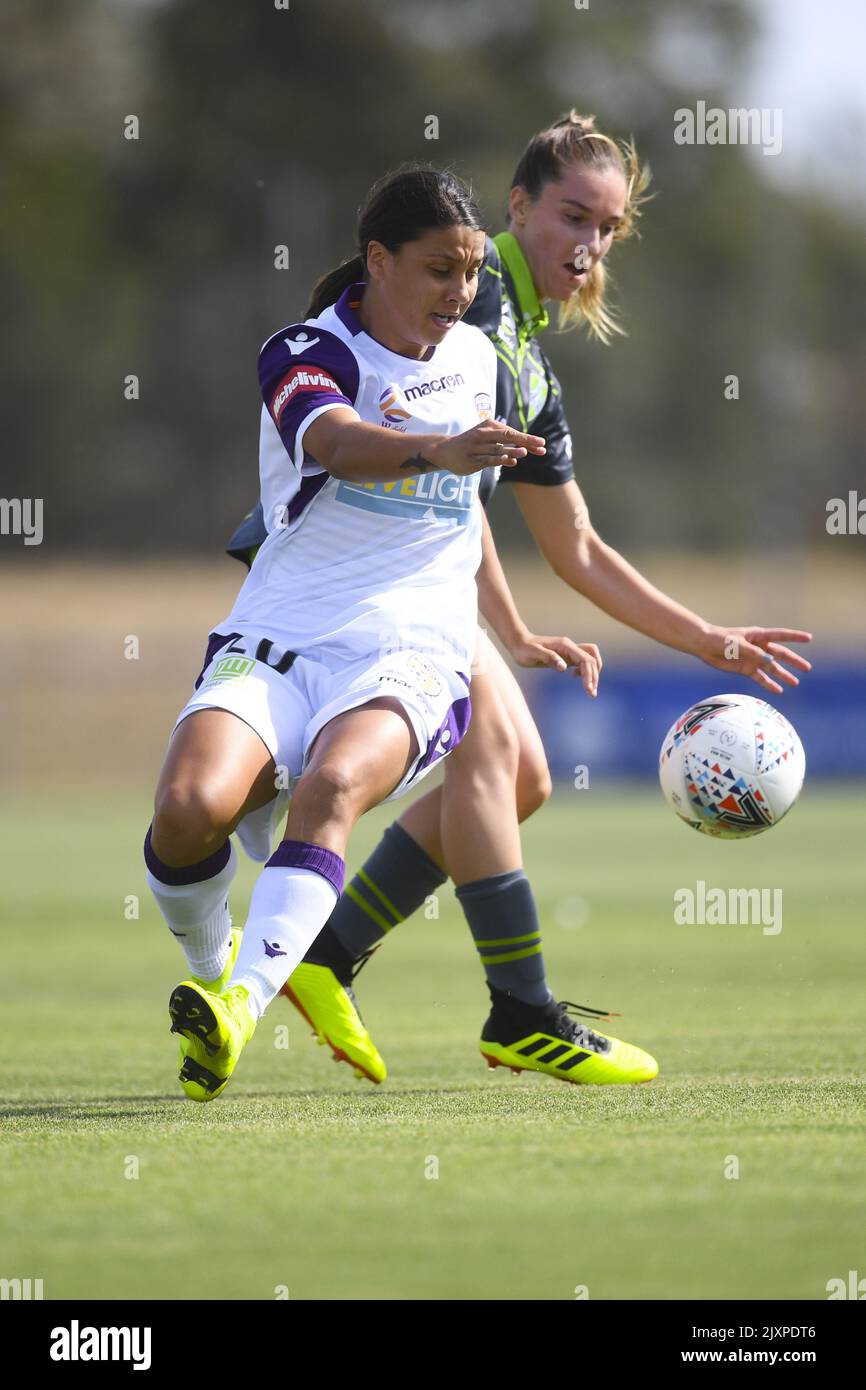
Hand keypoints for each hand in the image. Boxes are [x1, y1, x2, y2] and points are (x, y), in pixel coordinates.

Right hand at [428, 421, 545, 476]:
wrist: (445, 450)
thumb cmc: (471, 444)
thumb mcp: (487, 439)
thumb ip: (504, 445)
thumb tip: (524, 451)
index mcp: (489, 426)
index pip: (512, 433)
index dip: (528, 439)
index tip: (543, 444)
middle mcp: (484, 434)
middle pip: (508, 437)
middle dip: (525, 440)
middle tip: (541, 445)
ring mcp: (477, 447)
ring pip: (498, 448)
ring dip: (512, 450)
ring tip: (525, 452)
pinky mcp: (472, 459)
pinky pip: (487, 459)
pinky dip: (499, 459)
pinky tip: (510, 461)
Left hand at [509, 632, 601, 696]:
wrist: (519, 642)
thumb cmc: (524, 648)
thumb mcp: (533, 653)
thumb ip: (549, 658)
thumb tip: (564, 667)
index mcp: (565, 646)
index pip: (585, 660)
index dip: (589, 675)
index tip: (588, 690)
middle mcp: (570, 647)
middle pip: (592, 660)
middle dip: (594, 676)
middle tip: (591, 694)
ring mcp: (569, 651)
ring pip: (590, 659)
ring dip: (593, 673)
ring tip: (589, 689)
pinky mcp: (566, 656)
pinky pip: (583, 661)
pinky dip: (585, 670)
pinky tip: (574, 677)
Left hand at [698, 625, 812, 694]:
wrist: (705, 646)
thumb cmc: (721, 640)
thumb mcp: (739, 645)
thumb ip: (755, 653)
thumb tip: (771, 662)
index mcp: (759, 636)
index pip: (781, 636)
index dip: (795, 637)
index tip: (809, 638)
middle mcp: (759, 647)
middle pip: (781, 655)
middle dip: (794, 661)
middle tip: (807, 668)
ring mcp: (753, 659)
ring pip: (772, 668)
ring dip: (783, 675)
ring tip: (795, 683)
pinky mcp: (746, 669)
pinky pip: (760, 678)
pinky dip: (768, 684)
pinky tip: (778, 691)